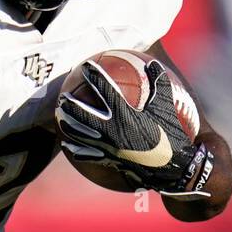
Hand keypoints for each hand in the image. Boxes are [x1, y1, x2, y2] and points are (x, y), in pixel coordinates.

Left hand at [56, 57, 213, 197]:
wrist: (172, 167)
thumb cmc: (170, 134)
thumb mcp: (166, 106)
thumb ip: (159, 83)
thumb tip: (154, 63)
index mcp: (125, 114)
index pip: (105, 89)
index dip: (95, 76)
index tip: (86, 67)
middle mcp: (112, 129)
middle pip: (83, 114)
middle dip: (71, 104)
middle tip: (63, 96)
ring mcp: (108, 146)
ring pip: (81, 134)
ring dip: (68, 123)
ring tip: (59, 116)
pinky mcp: (108, 160)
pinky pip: (87, 154)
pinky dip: (75, 148)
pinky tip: (67, 144)